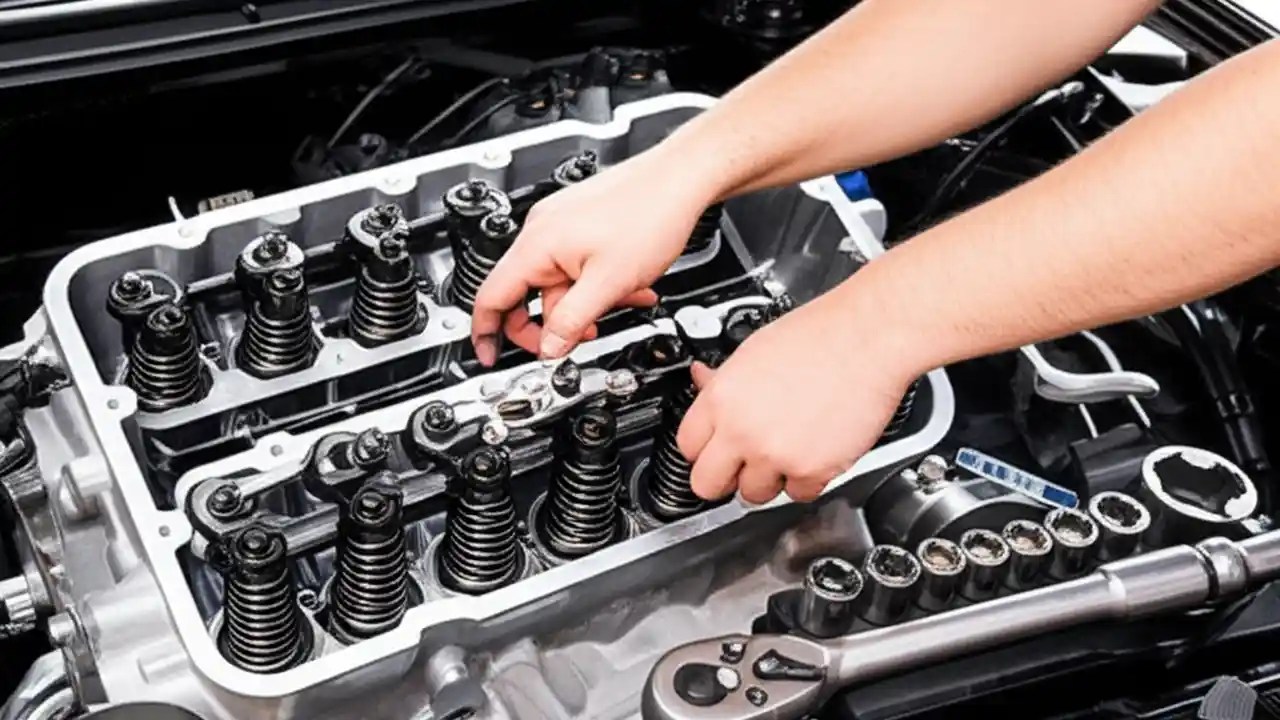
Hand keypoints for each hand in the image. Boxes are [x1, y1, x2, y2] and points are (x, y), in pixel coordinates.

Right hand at [470, 148, 717, 364]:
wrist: (680, 179)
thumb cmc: (649, 216)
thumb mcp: (609, 284)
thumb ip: (572, 321)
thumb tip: (548, 348)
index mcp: (537, 245)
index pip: (491, 297)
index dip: (485, 333)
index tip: (488, 357)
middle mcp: (541, 231)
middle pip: (526, 294)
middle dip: (553, 323)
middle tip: (577, 338)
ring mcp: (560, 226)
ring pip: (558, 283)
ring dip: (585, 304)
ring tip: (620, 301)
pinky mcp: (580, 224)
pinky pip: (576, 267)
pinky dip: (596, 285)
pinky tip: (627, 287)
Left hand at [676, 290, 918, 502]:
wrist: (867, 338)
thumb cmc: (818, 336)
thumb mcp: (753, 350)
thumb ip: (724, 379)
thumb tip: (702, 380)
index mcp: (721, 398)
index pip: (687, 446)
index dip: (702, 450)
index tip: (714, 450)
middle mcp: (742, 430)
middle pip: (706, 484)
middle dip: (724, 478)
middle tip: (741, 466)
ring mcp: (775, 454)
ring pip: (753, 495)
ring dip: (768, 479)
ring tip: (787, 449)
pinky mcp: (812, 470)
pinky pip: (798, 494)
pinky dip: (807, 480)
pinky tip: (814, 451)